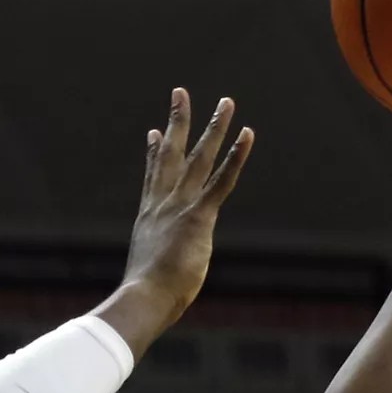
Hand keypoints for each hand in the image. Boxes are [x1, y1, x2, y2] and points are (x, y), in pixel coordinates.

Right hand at [108, 88, 253, 347]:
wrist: (143, 300)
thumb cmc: (146, 297)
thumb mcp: (151, 271)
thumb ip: (158, 261)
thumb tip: (153, 277)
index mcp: (149, 217)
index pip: (154, 177)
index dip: (155, 152)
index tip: (156, 131)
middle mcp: (162, 204)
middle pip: (172, 154)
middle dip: (179, 121)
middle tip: (180, 93)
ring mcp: (179, 207)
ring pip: (200, 158)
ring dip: (214, 127)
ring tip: (226, 101)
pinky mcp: (198, 216)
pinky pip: (222, 180)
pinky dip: (236, 157)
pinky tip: (248, 134)